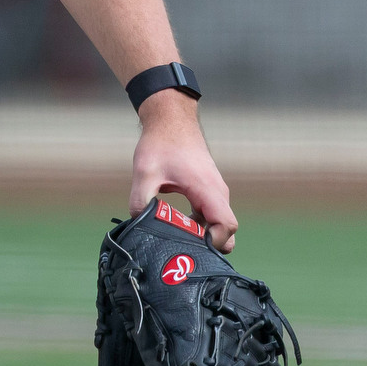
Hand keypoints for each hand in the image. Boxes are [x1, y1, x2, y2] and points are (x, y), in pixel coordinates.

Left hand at [129, 92, 237, 251]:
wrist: (171, 121)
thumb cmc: (162, 143)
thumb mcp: (145, 173)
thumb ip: (141, 200)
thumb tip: (139, 224)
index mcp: (208, 190)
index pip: (227, 226)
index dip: (212, 241)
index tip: (188, 243)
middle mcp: (217, 194)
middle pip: (226, 232)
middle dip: (207, 243)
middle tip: (179, 244)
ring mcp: (214, 193)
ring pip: (217, 225)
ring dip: (199, 234)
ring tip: (172, 234)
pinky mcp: (207, 192)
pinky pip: (209, 216)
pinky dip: (196, 224)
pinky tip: (174, 223)